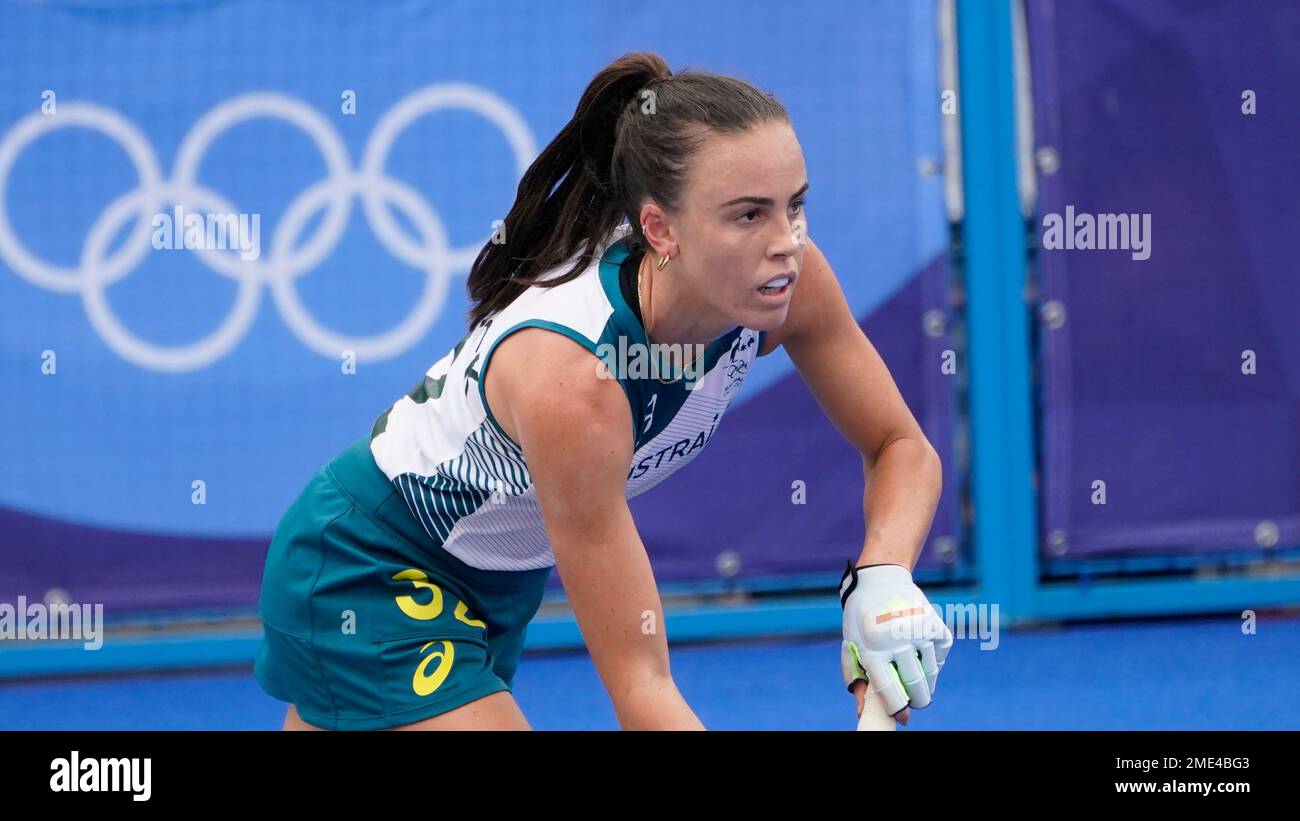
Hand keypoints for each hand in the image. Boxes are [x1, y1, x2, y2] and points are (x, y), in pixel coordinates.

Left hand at [839, 562, 951, 716]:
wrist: (881, 579)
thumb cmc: (861, 618)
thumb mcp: (851, 645)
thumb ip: (856, 678)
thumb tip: (863, 711)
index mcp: (873, 647)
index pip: (890, 691)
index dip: (897, 709)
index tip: (901, 717)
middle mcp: (898, 639)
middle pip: (916, 687)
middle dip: (916, 701)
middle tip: (914, 702)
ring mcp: (920, 631)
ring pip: (931, 674)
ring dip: (925, 682)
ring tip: (914, 675)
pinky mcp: (936, 625)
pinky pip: (940, 656)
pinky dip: (934, 661)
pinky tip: (921, 654)